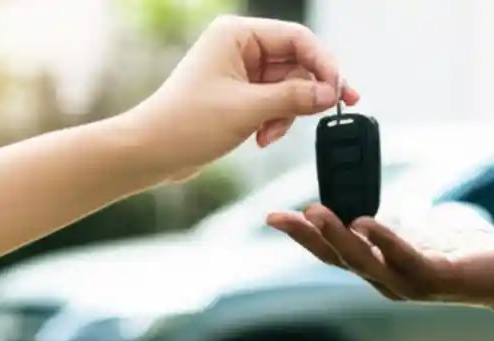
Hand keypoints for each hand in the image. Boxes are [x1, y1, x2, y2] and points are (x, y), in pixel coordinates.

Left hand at [121, 15, 358, 181]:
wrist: (151, 152)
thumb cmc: (185, 124)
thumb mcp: (248, 110)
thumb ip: (295, 98)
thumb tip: (331, 93)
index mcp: (237, 34)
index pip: (297, 38)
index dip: (325, 64)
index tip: (342, 90)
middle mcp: (239, 47)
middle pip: (296, 63)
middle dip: (306, 93)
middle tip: (332, 111)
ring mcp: (239, 72)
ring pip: (288, 87)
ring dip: (287, 114)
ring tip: (269, 134)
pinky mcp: (239, 95)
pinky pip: (274, 103)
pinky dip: (275, 122)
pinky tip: (261, 137)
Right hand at [266, 203, 493, 335]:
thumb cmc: (459, 251)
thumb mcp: (414, 231)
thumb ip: (387, 223)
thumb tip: (362, 205)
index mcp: (379, 267)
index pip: (332, 253)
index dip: (302, 236)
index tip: (273, 216)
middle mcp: (388, 280)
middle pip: (340, 259)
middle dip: (310, 237)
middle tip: (283, 216)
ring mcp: (411, 283)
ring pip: (367, 262)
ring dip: (339, 238)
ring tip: (316, 214)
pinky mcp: (438, 278)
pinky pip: (406, 258)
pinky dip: (386, 241)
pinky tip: (368, 223)